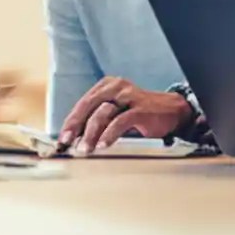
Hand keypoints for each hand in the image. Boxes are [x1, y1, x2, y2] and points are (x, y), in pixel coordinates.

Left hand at [59, 77, 193, 155]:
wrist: (173, 111)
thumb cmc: (141, 113)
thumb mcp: (116, 113)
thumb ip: (98, 121)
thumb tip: (75, 138)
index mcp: (106, 86)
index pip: (83, 103)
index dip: (71, 121)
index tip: (62, 139)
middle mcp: (116, 87)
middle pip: (89, 105)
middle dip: (75, 126)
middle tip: (67, 142)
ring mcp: (129, 96)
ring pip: (103, 114)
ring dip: (90, 134)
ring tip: (84, 149)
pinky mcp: (141, 108)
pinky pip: (120, 121)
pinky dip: (109, 134)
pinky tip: (102, 145)